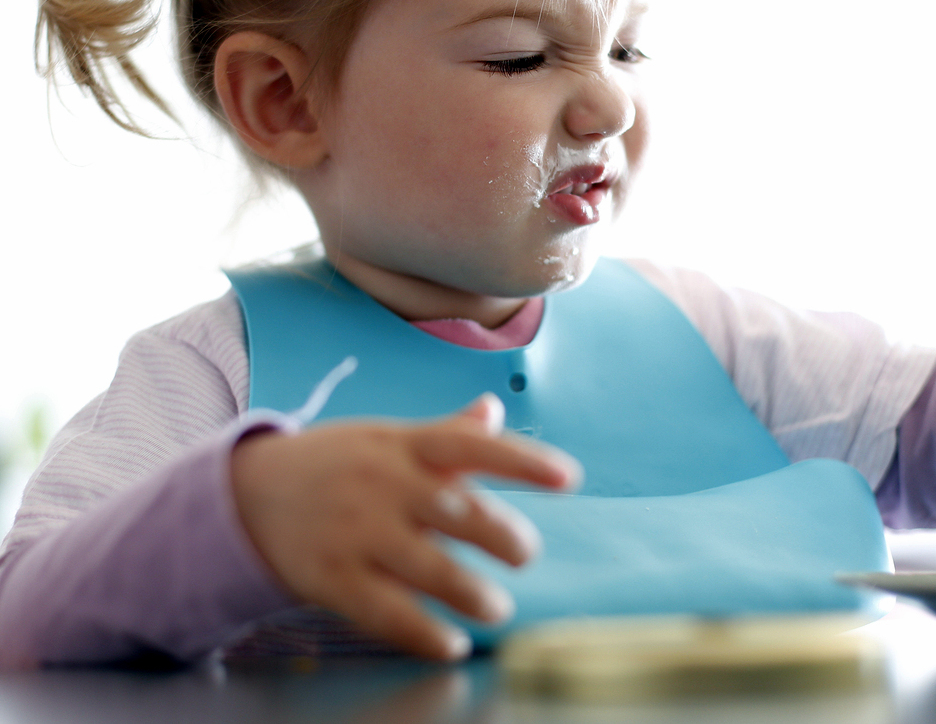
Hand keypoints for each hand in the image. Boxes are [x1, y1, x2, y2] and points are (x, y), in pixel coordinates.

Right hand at [230, 394, 579, 659]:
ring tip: (498, 608)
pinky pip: (386, 612)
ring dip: (472, 593)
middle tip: (526, 553)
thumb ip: (446, 433)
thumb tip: (495, 410)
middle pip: (457, 509)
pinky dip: (424, 633)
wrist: (249, 493)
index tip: (569, 478)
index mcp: (403, 444)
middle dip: (502, 535)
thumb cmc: (339, 462)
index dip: (522, 461)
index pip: (471, 445)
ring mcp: (356, 532)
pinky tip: (452, 643)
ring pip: (428, 567)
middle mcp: (384, 484)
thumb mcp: (388, 438)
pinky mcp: (332, 578)